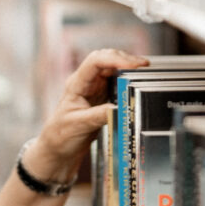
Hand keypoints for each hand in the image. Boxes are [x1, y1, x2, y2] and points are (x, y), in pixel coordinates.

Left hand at [24, 49, 150, 181]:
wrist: (59, 147)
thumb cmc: (61, 135)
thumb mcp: (79, 126)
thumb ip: (98, 116)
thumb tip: (119, 108)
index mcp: (76, 84)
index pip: (95, 61)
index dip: (114, 59)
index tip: (133, 65)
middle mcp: (86, 81)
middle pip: (106, 59)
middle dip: (126, 59)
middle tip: (145, 67)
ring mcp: (94, 87)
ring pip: (113, 68)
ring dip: (128, 68)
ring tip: (145, 73)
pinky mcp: (102, 96)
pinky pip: (117, 82)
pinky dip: (128, 80)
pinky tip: (138, 84)